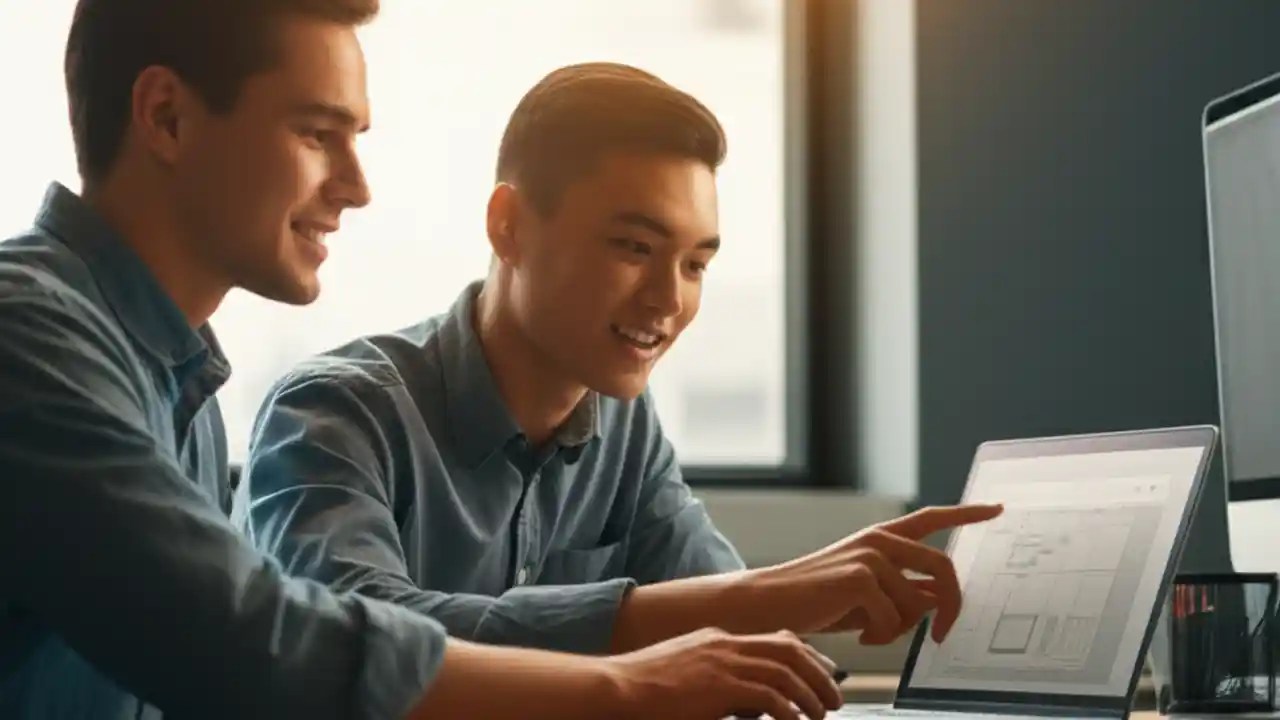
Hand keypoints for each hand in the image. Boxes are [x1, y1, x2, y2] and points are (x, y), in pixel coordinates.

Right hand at [606, 628, 843, 719]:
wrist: (618, 687)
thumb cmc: (644, 687)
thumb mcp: (686, 671)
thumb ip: (718, 677)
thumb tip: (749, 701)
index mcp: (718, 639)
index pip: (776, 638)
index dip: (807, 656)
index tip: (824, 673)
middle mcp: (725, 644)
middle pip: (789, 649)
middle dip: (818, 672)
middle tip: (834, 696)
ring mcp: (722, 662)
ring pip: (785, 671)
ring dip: (810, 693)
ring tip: (821, 715)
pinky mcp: (719, 686)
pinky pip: (769, 696)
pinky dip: (789, 710)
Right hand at [744, 504, 1002, 645]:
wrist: (772, 602)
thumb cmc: (819, 600)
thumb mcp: (868, 595)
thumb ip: (904, 590)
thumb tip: (939, 600)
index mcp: (881, 538)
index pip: (931, 518)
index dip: (966, 514)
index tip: (997, 509)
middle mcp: (879, 540)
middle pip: (943, 566)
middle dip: (953, 604)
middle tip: (944, 635)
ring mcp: (870, 556)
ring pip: (918, 603)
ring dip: (900, 629)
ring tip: (870, 632)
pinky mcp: (859, 578)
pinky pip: (893, 620)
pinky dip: (880, 637)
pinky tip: (859, 635)